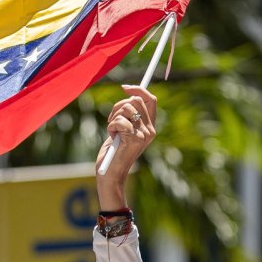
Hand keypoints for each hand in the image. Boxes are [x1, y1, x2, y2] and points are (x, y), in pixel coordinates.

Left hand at [95, 85, 156, 210]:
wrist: (110, 175)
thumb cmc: (113, 154)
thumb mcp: (122, 131)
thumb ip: (128, 117)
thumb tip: (129, 96)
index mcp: (150, 127)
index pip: (150, 100)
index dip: (138, 90)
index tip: (124, 87)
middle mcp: (150, 130)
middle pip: (136, 101)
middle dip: (118, 105)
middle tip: (111, 119)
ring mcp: (144, 135)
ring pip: (126, 109)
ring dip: (113, 117)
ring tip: (112, 131)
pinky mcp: (134, 139)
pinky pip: (119, 121)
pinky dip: (111, 126)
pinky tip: (112, 138)